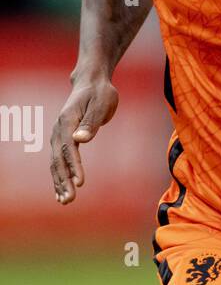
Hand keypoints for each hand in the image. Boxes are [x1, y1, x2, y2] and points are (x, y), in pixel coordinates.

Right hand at [50, 71, 118, 203]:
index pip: (69, 147)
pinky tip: (61, 193)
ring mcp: (59, 136)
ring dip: (59, 183)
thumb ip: (91, 122)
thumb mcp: (101, 104)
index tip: (80, 182)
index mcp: (67, 120)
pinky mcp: (63, 141)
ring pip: (56, 163)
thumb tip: (81, 139)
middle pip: (59, 159)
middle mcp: (59, 130)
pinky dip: (60, 178)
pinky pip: (59, 162)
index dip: (74, 165)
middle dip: (64, 181)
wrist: (91, 83)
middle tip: (69, 200)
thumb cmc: (100, 93)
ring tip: (65, 201)